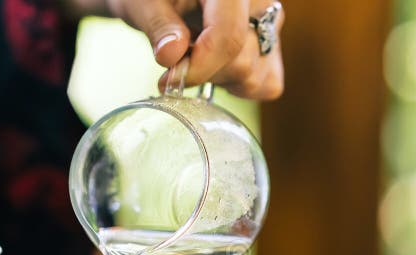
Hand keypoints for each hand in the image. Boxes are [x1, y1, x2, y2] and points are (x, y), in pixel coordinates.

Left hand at [106, 0, 284, 99]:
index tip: (168, 80)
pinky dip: (238, 86)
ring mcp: (272, 22)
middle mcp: (262, 1)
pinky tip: (216, 66)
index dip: (199, 67)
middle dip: (203, 73)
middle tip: (177, 59)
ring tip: (197, 56)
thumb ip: (158, 24)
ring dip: (219, 80)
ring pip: (255, 77)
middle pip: (242, 62)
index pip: (229, 36)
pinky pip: (267, 83)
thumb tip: (172, 55)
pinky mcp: (273, 44)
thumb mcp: (143, 1)